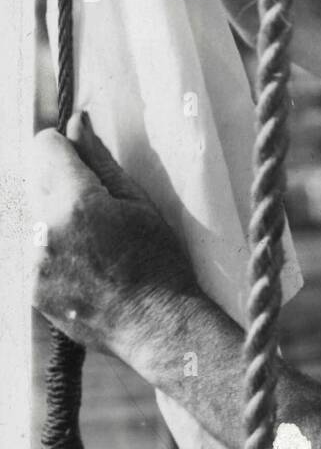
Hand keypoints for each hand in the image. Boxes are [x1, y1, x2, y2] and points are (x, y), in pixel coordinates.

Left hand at [32, 113, 201, 361]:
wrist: (157, 325)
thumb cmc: (160, 260)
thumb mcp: (139, 202)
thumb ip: (100, 160)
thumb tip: (76, 122)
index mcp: (76, 202)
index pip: (43, 147)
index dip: (63, 147)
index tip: (81, 159)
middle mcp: (45, 231)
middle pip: (38, 183)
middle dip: (63, 188)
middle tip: (101, 214)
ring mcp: (34, 263)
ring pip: (36, 220)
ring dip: (58, 223)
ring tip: (96, 248)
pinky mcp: (31, 289)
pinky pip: (35, 255)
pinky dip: (55, 255)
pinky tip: (87, 270)